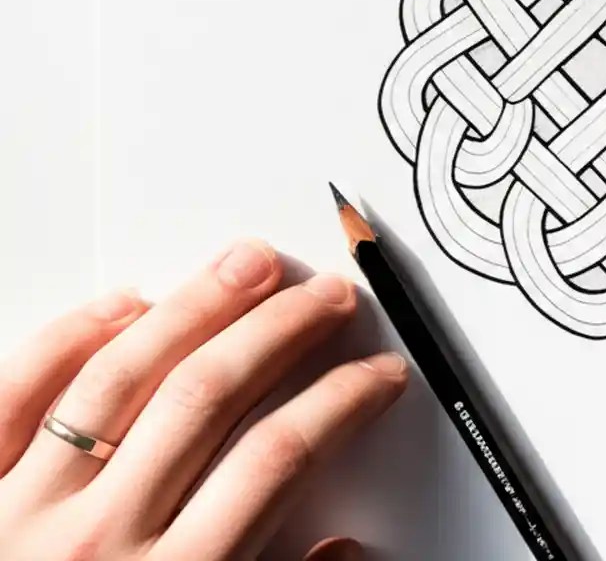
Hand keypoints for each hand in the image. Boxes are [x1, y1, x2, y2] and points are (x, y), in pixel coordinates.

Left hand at [0, 240, 406, 559]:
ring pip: (122, 378)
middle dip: (281, 332)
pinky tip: (123, 304)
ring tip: (246, 266)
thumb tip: (347, 553)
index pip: (278, 461)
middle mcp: (100, 538)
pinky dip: (68, 340)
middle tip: (325, 296)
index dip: (340, 402)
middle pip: (210, 399)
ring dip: (195, 309)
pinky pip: (15, 394)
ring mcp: (23, 508)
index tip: (377, 374)